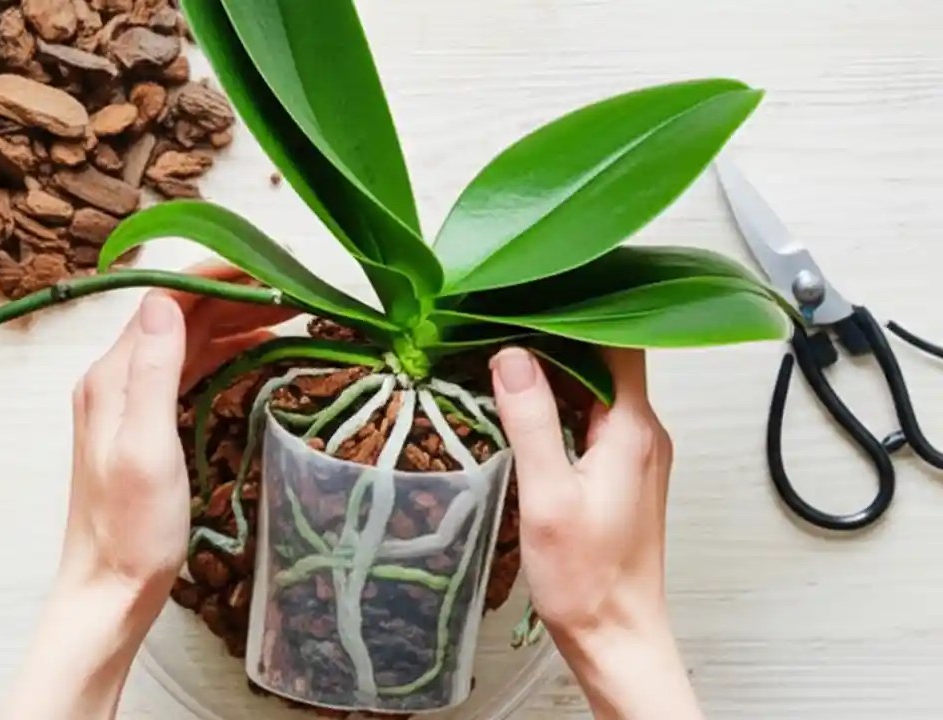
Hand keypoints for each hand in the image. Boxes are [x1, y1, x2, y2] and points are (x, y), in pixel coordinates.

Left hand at [60, 261, 296, 596]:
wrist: (109, 591)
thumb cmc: (132, 530)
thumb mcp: (146, 448)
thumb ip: (152, 371)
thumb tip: (162, 298)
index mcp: (112, 377)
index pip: (166, 300)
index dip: (218, 275)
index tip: (270, 269)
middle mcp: (115, 380)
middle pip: (179, 316)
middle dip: (236, 296)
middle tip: (295, 292)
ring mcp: (129, 403)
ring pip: (187, 342)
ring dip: (234, 322)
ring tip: (289, 316)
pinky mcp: (144, 426)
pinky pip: (188, 371)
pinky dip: (225, 354)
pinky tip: (256, 354)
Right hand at [490, 347, 701, 719]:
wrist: (616, 636)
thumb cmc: (587, 579)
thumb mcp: (547, 495)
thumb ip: (531, 420)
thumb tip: (512, 356)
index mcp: (632, 429)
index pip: (619, 340)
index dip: (577, 312)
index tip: (530, 300)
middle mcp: (643, 434)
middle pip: (606, 358)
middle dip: (555, 339)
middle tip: (502, 325)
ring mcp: (636, 454)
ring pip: (598, 389)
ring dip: (555, 374)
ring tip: (504, 362)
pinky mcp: (622, 474)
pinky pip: (593, 418)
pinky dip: (560, 406)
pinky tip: (524, 411)